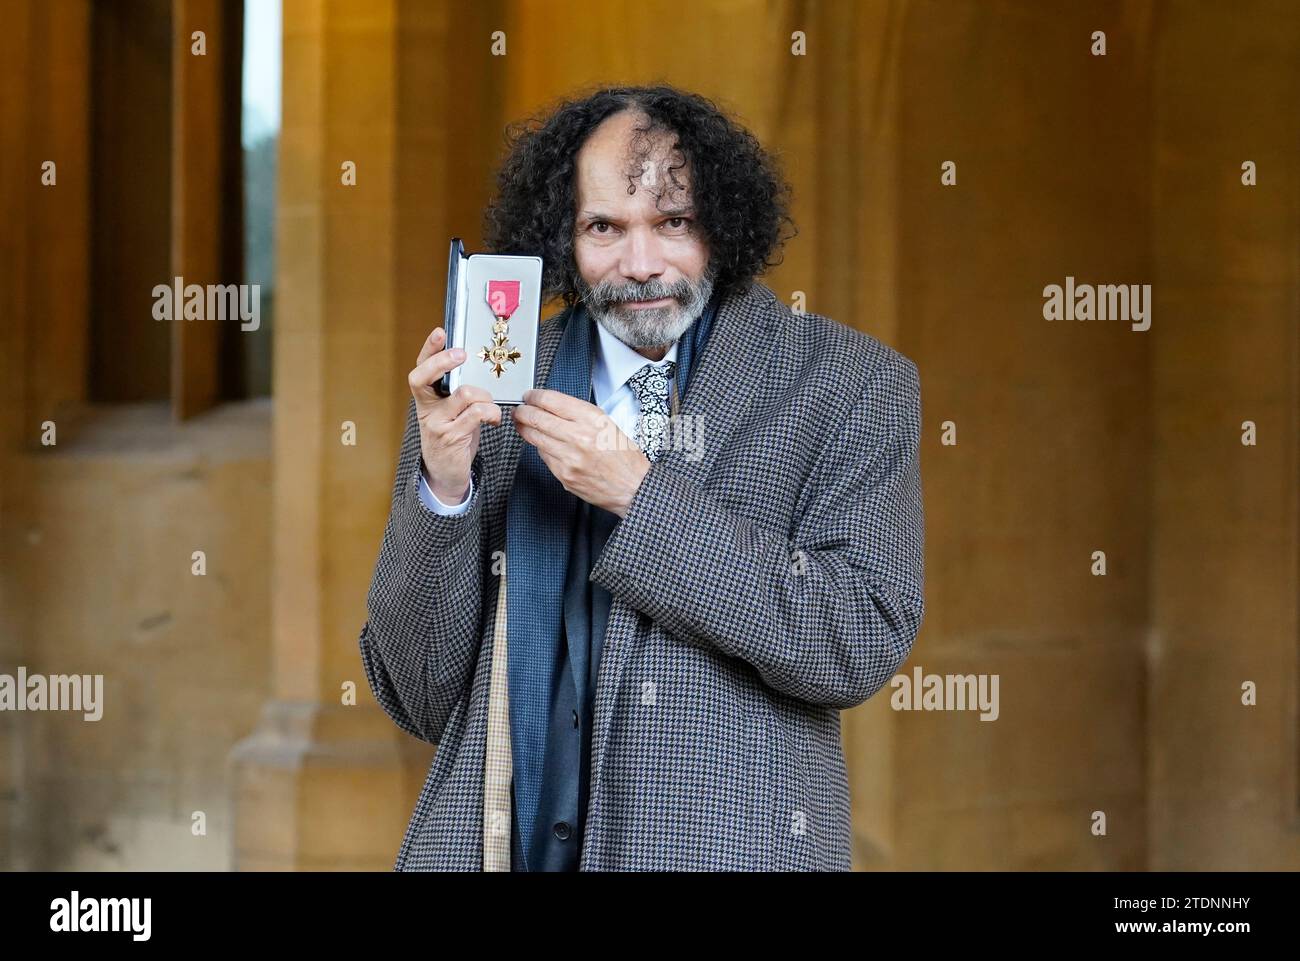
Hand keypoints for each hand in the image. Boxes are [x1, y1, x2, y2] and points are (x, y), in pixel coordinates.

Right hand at [407, 327, 500, 501]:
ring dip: (485, 396)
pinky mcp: (452, 437)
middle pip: (427, 377)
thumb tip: (478, 366)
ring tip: (489, 406)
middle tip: (462, 355)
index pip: (421, 369)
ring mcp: (438, 423)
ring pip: (464, 393)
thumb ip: (457, 391)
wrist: (446, 472)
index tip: (440, 332)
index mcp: (426, 398)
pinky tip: (494, 419)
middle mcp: (427, 408)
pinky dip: (492, 413)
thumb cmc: (453, 434)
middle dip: (445, 361)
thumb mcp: (451, 410)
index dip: (429, 349)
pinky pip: (477, 413)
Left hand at [512, 388, 650, 517]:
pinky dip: (541, 448)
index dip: (534, 396)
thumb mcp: (607, 423)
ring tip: (523, 425)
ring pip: (534, 438)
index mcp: (591, 419)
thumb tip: (551, 407)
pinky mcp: (563, 475)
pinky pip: (543, 457)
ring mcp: (569, 457)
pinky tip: (544, 445)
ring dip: (525, 429)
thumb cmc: (623, 456)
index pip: (551, 400)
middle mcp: (579, 436)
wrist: (632, 487)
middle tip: (518, 410)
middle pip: (536, 418)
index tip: (529, 397)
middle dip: (522, 412)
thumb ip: (579, 414)